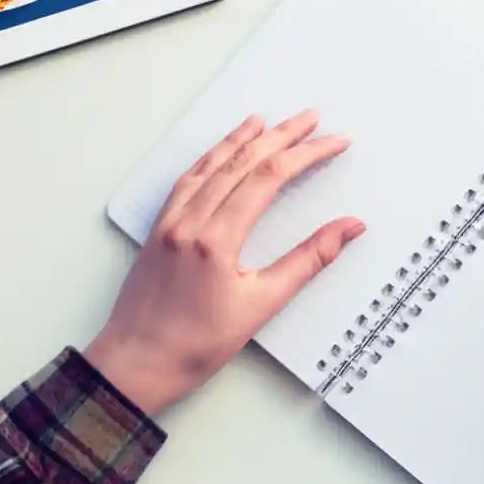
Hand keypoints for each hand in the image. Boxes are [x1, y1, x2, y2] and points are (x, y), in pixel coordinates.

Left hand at [84, 110, 365, 415]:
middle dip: (282, 136)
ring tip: (267, 120)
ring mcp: (170, 223)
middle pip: (243, 162)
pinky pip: (187, 181)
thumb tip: (348, 227)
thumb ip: (307, 261)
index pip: (269, 178)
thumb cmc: (195, 346)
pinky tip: (220, 152)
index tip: (335, 141)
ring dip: (242, 139)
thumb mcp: (261, 306)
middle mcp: (190, 221)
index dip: (306, 154)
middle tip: (312, 118)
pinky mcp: (158, 230)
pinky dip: (209, 159)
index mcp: (217, 239)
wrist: (135, 365)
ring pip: (211, 165)